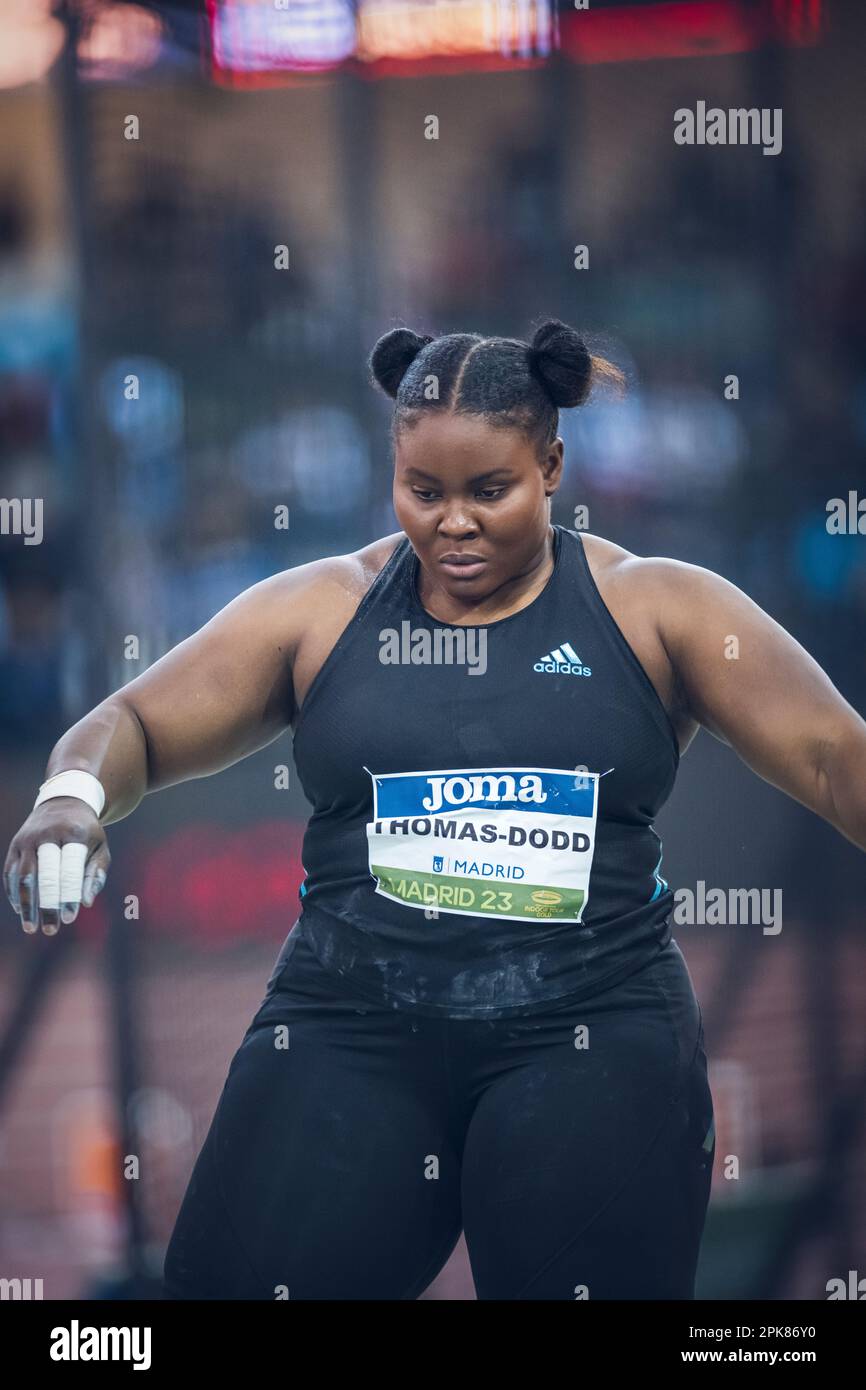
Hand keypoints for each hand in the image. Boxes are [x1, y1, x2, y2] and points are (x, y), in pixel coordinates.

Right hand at [3, 797, 110, 934]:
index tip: (70, 918)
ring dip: (26, 904)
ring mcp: (28, 839)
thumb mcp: (100, 847)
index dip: (69, 895)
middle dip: (46, 904)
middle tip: (50, 931)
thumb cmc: (87, 832)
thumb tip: (86, 902)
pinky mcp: (15, 845)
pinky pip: (11, 872)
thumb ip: (96, 873)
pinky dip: (15, 893)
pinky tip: (21, 911)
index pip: (70, 869)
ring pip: (22, 876)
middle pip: (44, 875)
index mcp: (74, 834)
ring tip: (31, 928)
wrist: (64, 802)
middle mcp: (47, 835)